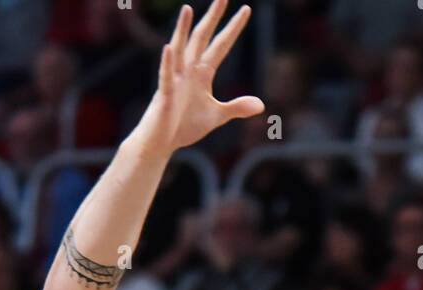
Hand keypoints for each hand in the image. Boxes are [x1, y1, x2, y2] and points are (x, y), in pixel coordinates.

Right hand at [137, 2, 263, 156]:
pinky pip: (166, 76)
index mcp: (202, 74)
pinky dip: (167, 63)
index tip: (246, 10)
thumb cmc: (184, 126)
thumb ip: (236, 107)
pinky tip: (169, 48)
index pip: (221, 46)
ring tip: (188, 9)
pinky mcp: (165, 95)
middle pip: (202, 38)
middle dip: (213, 18)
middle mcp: (188, 71)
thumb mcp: (216, 116)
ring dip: (183, 30)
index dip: (233, 29)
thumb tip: (261, 105)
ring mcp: (175, 80)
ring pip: (180, 50)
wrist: (161, 143)